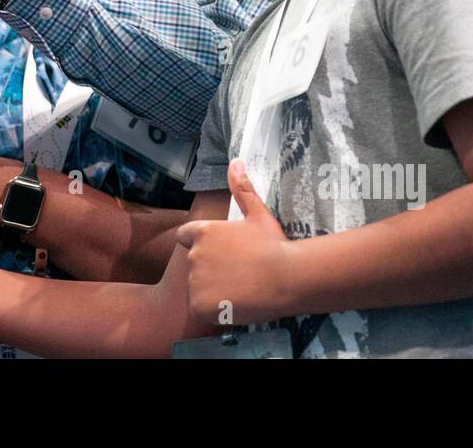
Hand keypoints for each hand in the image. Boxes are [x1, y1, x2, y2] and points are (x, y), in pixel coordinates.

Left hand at [177, 159, 295, 326]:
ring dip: (213, 290)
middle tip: (239, 273)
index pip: (185, 237)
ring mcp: (196, 281)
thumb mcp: (258, 214)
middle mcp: (194, 255)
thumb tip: (235, 161)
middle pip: (194, 264)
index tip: (221, 253)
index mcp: (203, 232)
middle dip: (210, 269)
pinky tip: (236, 304)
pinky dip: (215, 310)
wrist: (287, 277)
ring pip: (199, 288)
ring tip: (241, 289)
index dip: (200, 245)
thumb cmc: (274, 245)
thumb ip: (242, 189)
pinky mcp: (200, 305)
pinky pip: (203, 309)